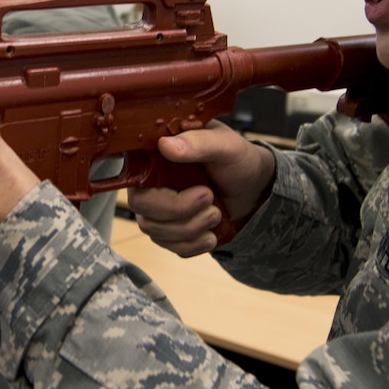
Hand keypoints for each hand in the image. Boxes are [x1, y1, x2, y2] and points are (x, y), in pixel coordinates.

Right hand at [126, 121, 275, 256]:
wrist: (252, 189)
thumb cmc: (237, 161)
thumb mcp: (226, 145)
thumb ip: (198, 143)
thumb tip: (166, 145)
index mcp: (157, 152)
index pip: (136, 173)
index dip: (159, 188)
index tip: (200, 189)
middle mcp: (149, 180)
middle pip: (141, 205)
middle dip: (179, 210)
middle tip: (210, 199)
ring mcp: (156, 207)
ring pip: (154, 229)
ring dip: (190, 228)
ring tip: (216, 214)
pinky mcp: (166, 229)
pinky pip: (168, 245)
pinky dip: (191, 244)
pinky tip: (210, 236)